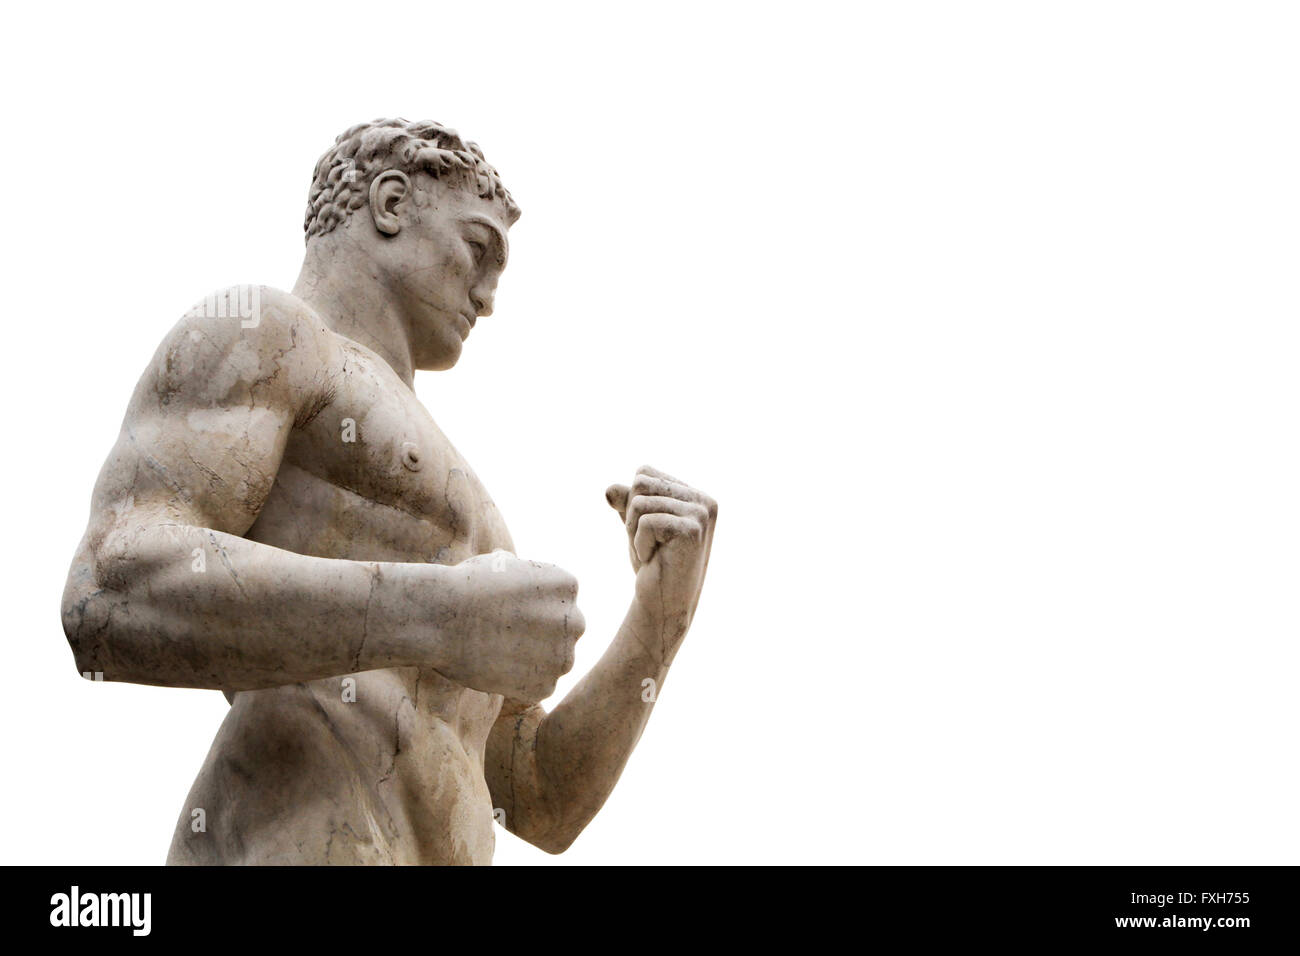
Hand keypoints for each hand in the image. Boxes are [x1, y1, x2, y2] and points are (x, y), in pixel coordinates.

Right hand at [411, 552, 584, 702]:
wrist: (442, 618)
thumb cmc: (464, 586)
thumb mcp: (496, 564)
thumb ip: (515, 569)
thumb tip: (509, 561)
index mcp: (567, 585)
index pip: (559, 603)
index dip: (531, 608)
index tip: (505, 609)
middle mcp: (574, 620)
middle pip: (563, 633)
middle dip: (540, 636)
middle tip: (502, 636)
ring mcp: (562, 657)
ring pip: (554, 662)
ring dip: (532, 662)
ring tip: (496, 653)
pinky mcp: (544, 686)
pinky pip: (538, 687)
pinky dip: (519, 684)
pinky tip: (494, 670)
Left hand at [605, 465, 716, 634]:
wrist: (663, 605)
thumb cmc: (653, 564)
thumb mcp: (636, 526)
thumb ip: (626, 502)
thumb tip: (608, 488)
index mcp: (694, 494)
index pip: (645, 472)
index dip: (633, 502)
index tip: (649, 530)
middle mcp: (703, 500)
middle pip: (641, 483)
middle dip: (632, 516)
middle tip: (648, 544)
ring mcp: (701, 514)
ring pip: (640, 502)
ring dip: (634, 532)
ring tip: (653, 553)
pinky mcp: (692, 530)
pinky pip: (645, 522)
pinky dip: (640, 544)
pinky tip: (656, 560)